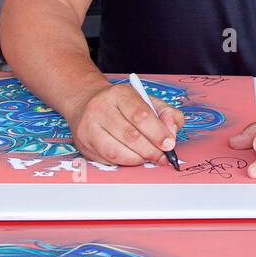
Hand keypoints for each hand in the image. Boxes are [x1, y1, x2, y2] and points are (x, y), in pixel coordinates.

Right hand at [68, 83, 185, 165]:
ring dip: (138, 159)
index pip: (140, 115)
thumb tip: (172, 133)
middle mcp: (100, 108)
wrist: (87, 103)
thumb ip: (167, 114)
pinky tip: (132, 157)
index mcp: (119, 94)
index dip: (158, 133)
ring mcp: (88, 128)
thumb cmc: (123, 105)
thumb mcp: (148, 101)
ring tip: (148, 158)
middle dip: (151, 150)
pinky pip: (108, 160)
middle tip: (162, 156)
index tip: (169, 144)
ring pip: (116, 151)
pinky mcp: (84, 145)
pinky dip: (124, 162)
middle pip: (130, 135)